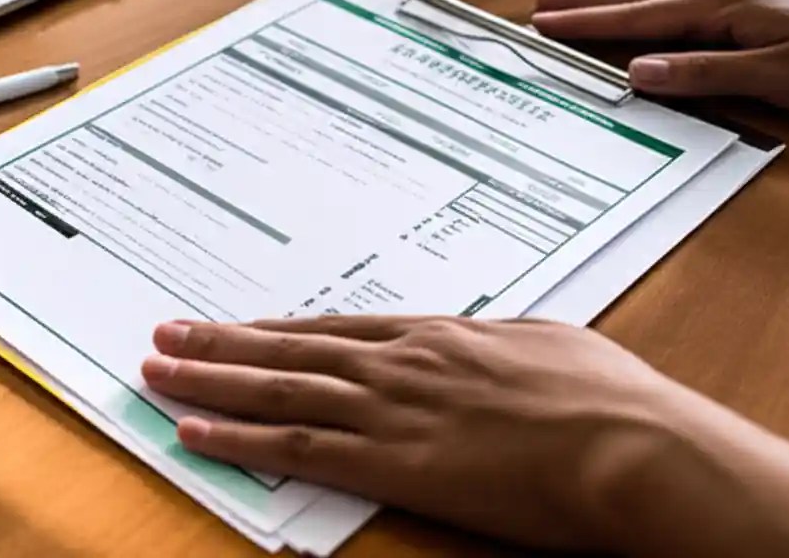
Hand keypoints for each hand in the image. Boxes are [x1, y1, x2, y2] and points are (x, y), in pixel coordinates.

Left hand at [141, 316, 682, 551]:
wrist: (632, 447)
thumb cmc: (610, 401)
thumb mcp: (553, 349)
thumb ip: (502, 344)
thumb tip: (490, 342)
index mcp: (440, 335)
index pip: (335, 328)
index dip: (276, 328)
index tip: (236, 325)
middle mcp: (400, 362)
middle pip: (288, 347)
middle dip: (219, 341)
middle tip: (164, 332)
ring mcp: (390, 409)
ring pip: (276, 388)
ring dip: (209, 379)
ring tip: (156, 370)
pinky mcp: (391, 463)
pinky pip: (294, 446)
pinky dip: (236, 437)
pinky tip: (195, 430)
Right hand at [531, 0, 788, 117]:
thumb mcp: (774, 77)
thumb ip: (704, 74)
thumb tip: (639, 72)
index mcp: (724, 11)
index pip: (639, 19)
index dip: (588, 24)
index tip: (544, 24)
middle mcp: (729, 0)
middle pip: (642, 2)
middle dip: (589, 5)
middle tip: (542, 4)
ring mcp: (744, 4)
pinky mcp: (760, 16)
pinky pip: (695, 1)